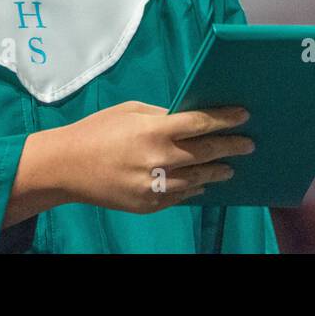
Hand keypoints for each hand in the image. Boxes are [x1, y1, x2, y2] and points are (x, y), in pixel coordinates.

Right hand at [53, 101, 253, 213]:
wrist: (66, 167)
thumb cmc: (98, 131)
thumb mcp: (130, 111)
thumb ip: (162, 115)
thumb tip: (189, 116)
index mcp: (154, 130)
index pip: (201, 123)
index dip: (226, 119)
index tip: (244, 115)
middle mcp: (158, 159)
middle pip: (206, 152)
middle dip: (231, 146)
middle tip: (248, 144)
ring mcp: (154, 185)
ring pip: (198, 179)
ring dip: (217, 172)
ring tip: (230, 167)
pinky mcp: (148, 204)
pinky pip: (180, 196)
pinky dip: (194, 189)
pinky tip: (203, 183)